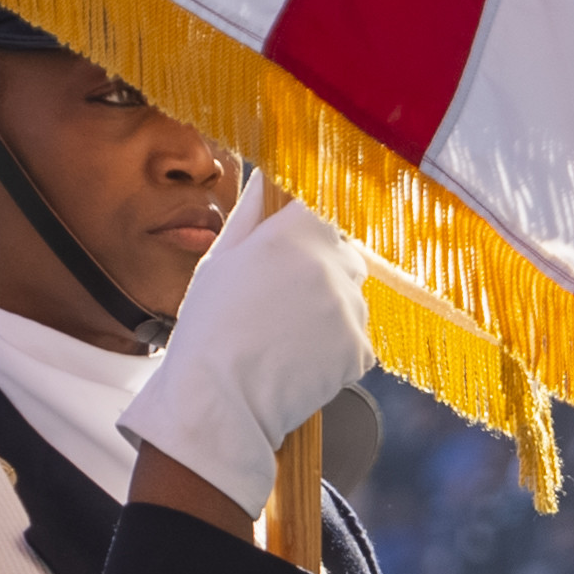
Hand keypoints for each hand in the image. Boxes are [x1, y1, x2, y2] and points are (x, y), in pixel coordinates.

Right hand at [120, 179, 373, 517]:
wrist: (219, 398)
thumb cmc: (211, 327)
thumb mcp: (220, 258)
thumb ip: (253, 212)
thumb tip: (268, 175)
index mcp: (297, 235)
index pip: (329, 209)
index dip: (313, 227)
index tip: (300, 241)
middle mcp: (334, 266)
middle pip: (344, 255)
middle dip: (322, 270)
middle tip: (281, 298)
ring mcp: (352, 310)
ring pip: (351, 298)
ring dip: (329, 309)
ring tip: (285, 333)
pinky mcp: (361, 350)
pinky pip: (354, 338)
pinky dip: (335, 347)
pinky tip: (298, 355)